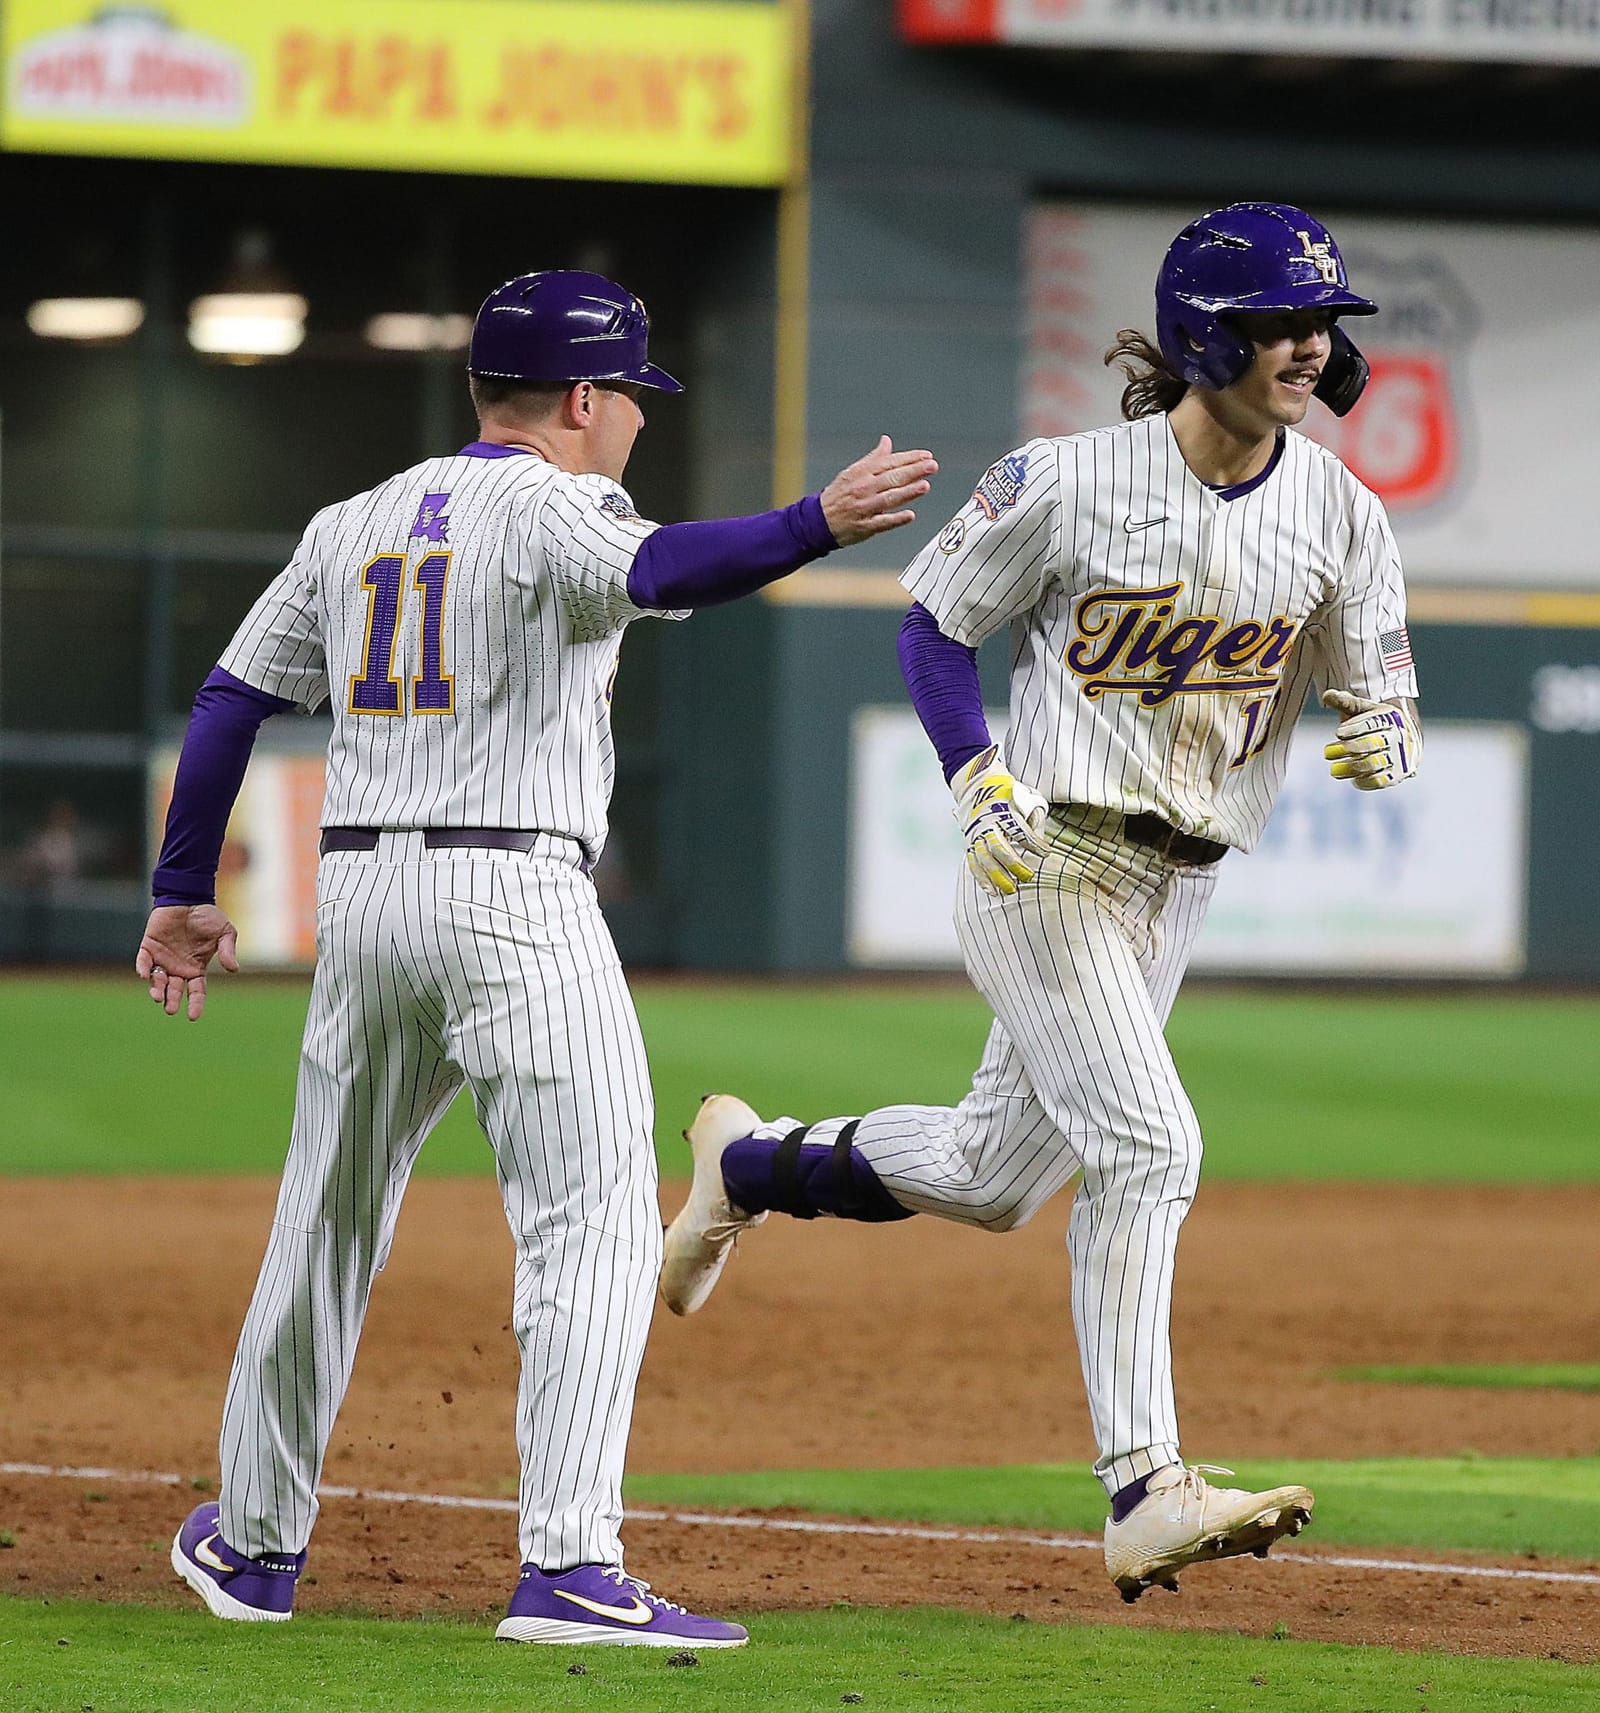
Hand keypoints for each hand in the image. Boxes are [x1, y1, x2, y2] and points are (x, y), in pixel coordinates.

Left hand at [136, 904, 239, 1020]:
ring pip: (157, 980)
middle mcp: (178, 967)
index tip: (192, 1017)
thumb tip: (233, 969)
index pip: (196, 991)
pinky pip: (144, 962)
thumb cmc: (208, 916)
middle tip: (170, 1009)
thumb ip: (228, 950)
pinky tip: (145, 975)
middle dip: (171, 1001)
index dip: (195, 1004)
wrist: (189, 897)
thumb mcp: (225, 933)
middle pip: (174, 990)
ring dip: (157, 989)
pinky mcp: (149, 947)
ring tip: (158, 997)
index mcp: (196, 968)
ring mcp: (163, 958)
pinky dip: (144, 969)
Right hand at [820, 435, 937, 546]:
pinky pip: (882, 523)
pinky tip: (910, 515)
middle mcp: (864, 488)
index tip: (927, 456)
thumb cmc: (838, 495)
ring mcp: (864, 508)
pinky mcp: (864, 526)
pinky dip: (896, 519)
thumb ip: (873, 458)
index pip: (889, 463)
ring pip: (889, 498)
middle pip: (892, 478)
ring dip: (908, 492)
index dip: (909, 459)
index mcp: (862, 473)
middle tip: (932, 466)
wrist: (817, 520)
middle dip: (914, 471)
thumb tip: (886, 441)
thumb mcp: (853, 472)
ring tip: (925, 486)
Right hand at [950, 745, 1050, 896]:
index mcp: (1002, 809)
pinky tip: (992, 891)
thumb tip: (1039, 842)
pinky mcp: (969, 843)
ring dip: (997, 877)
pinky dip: (982, 879)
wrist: (977, 785)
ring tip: (1011, 890)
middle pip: (999, 848)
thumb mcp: (1026, 797)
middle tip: (1028, 877)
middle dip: (1014, 865)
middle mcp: (986, 823)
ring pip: (984, 859)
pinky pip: (974, 863)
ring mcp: (975, 834)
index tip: (1046, 853)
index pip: (1019, 830)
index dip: (1034, 844)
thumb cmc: (1007, 793)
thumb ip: (1035, 818)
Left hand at [1322, 690, 1420, 790]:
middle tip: (1327, 753)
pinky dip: (1365, 782)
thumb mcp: (1364, 708)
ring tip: (1334, 770)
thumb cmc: (1377, 722)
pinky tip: (1353, 779)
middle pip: (1371, 744)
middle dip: (1349, 749)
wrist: (1405, 740)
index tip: (1338, 733)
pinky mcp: (1399, 774)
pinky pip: (1381, 781)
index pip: (1371, 724)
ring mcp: (1400, 756)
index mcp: (1390, 718)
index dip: (1354, 728)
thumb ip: (1346, 702)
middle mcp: (1399, 737)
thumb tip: (1327, 695)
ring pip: (1373, 764)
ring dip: (1351, 768)